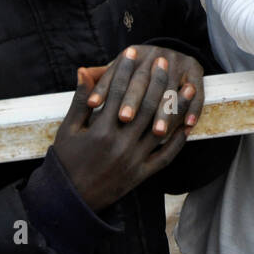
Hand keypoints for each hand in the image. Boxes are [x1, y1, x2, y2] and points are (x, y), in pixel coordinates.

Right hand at [53, 49, 188, 211]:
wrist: (69, 201)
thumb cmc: (65, 161)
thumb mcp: (68, 129)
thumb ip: (79, 100)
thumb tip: (83, 71)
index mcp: (100, 131)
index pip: (117, 92)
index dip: (125, 69)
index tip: (132, 52)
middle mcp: (121, 144)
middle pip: (145, 105)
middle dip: (154, 80)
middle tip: (162, 60)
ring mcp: (134, 160)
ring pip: (161, 128)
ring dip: (176, 105)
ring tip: (187, 85)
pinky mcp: (142, 174)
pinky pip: (166, 155)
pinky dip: (178, 140)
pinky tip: (188, 124)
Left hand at [86, 45, 205, 137]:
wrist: (166, 59)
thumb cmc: (134, 72)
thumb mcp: (116, 72)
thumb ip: (99, 78)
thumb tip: (80, 72)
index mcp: (135, 53)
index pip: (117, 71)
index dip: (104, 88)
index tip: (94, 105)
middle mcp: (158, 53)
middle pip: (143, 79)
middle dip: (134, 100)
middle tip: (125, 119)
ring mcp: (179, 61)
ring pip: (170, 89)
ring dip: (166, 112)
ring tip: (158, 132)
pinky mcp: (195, 70)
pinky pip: (197, 91)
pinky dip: (194, 108)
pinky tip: (188, 125)